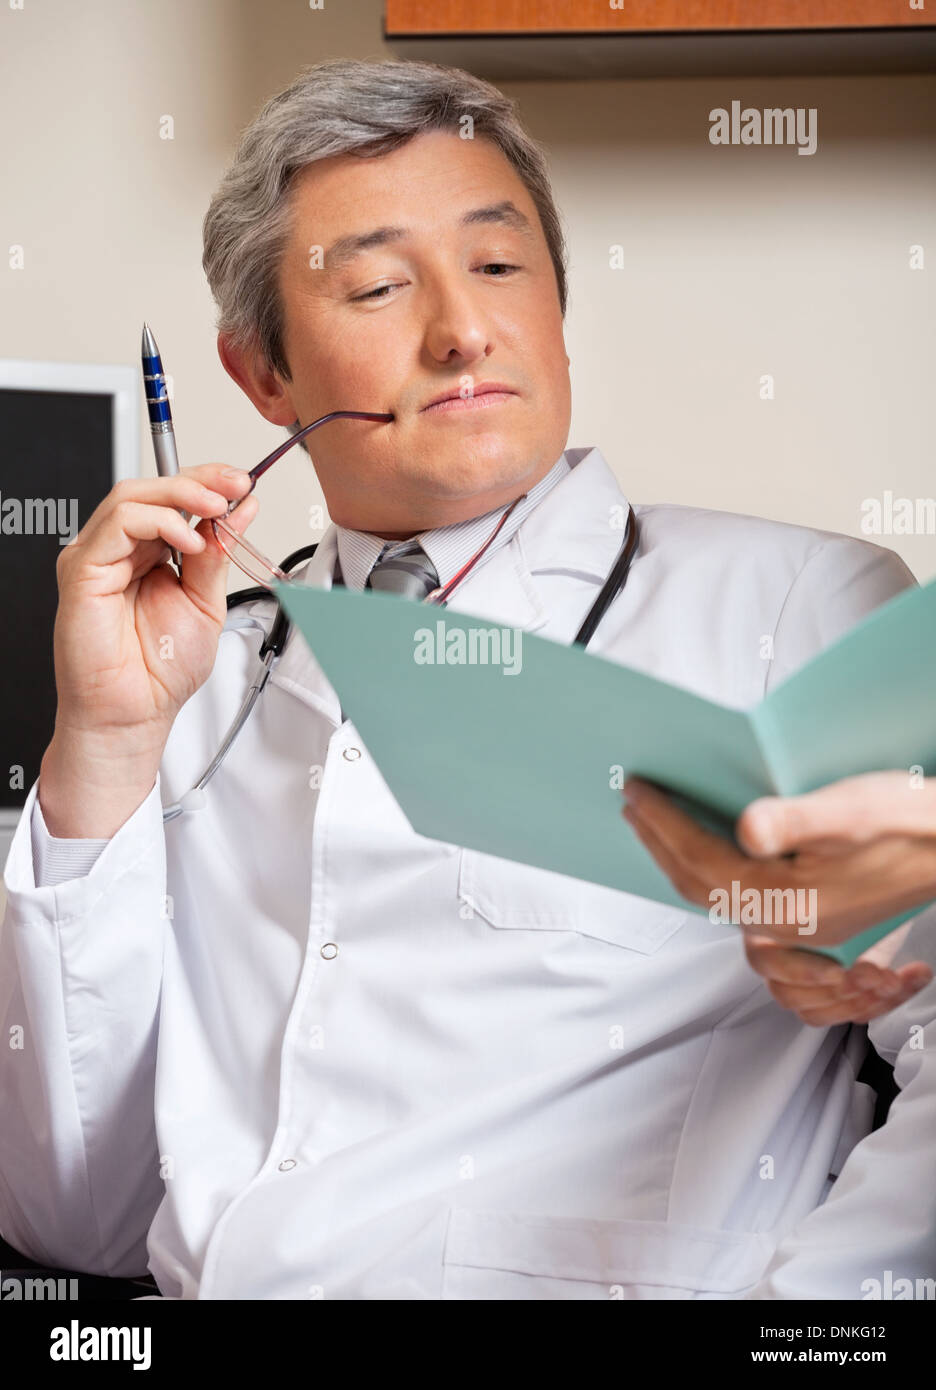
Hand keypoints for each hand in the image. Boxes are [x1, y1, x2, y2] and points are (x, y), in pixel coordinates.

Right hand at [38, 465, 258, 837]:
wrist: (136, 713)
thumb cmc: (161, 671)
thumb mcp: (206, 602)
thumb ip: (219, 554)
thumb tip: (240, 510)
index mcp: (149, 554)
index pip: (172, 500)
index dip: (206, 482)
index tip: (241, 482)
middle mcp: (120, 551)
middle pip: (150, 489)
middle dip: (197, 481)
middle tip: (233, 488)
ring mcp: (98, 557)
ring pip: (131, 496)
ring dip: (180, 496)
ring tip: (215, 513)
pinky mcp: (83, 570)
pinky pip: (117, 525)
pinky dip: (158, 522)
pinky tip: (188, 541)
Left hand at [621, 773, 934, 1021]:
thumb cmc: (909, 823)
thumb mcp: (853, 811)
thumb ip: (795, 821)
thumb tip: (746, 828)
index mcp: (788, 900)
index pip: (702, 861)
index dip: (664, 823)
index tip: (635, 790)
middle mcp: (787, 921)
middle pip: (699, 885)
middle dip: (659, 842)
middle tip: (631, 802)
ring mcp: (800, 921)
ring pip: (716, 893)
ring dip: (679, 855)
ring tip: (654, 819)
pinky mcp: (814, 910)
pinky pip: (740, 894)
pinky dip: (709, 866)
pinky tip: (705, 843)